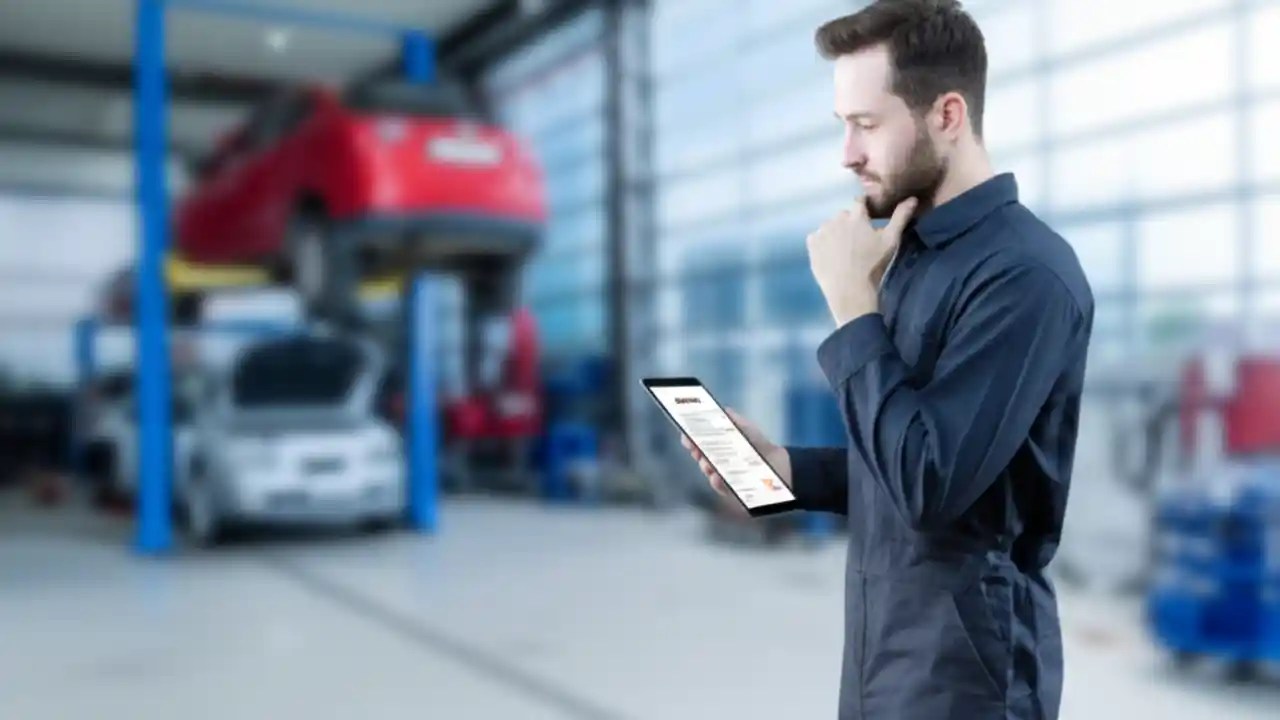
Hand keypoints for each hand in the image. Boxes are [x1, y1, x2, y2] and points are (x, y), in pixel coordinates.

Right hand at [680, 408, 791, 501]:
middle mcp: (719, 463)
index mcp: (719, 448)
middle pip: (702, 458)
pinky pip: (721, 487)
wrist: (781, 465)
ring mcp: (725, 477)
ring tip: (706, 461)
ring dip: (705, 466)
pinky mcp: (732, 491)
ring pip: (709, 472)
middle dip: (696, 451)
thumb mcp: (748, 430)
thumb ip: (735, 421)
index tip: (686, 435)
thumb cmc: (760, 446)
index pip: (700, 444)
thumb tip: (724, 410)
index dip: (692, 441)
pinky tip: (717, 476)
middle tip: (693, 446)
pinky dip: (717, 481)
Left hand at [806, 196, 917, 325]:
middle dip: (850, 223)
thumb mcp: (891, 241)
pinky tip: (831, 256)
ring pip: (830, 226)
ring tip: (844, 251)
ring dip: (836, 232)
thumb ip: (900, 217)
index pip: (860, 202)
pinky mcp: (811, 244)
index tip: (867, 221)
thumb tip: (912, 198)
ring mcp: (822, 231)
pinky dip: (823, 243)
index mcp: (856, 215)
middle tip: (857, 242)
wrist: (850, 290)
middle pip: (844, 215)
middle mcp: (836, 218)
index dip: (864, 210)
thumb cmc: (873, 265)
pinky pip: (817, 238)